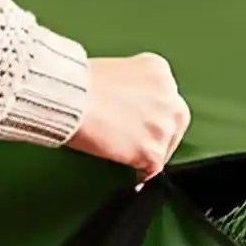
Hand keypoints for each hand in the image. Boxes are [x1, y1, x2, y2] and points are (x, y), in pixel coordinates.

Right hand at [67, 54, 190, 180]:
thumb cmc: (78, 84)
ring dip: (149, 153)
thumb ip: (133, 87)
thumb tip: (129, 105)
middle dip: (159, 135)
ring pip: (165, 147)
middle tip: (140, 144)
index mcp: (159, 72)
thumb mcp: (116, 70)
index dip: (153, 115)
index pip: (166, 99)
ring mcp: (163, 126)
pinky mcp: (152, 150)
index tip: (142, 123)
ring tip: (132, 158)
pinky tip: (133, 175)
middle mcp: (169, 97)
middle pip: (174, 123)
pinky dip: (143, 173)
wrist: (70, 99)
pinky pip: (153, 169)